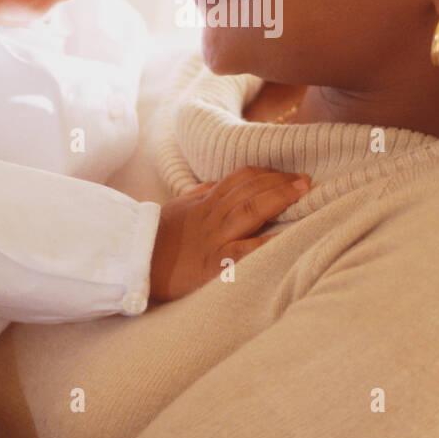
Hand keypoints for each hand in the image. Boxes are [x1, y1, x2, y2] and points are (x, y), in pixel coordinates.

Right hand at [149, 166, 309, 302]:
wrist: (133, 265)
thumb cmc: (154, 240)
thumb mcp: (175, 211)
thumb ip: (196, 197)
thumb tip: (213, 184)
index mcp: (204, 205)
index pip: (238, 180)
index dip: (264, 173)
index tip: (287, 173)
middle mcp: (212, 218)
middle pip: (249, 191)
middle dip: (279, 182)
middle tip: (305, 179)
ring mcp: (214, 239)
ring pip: (249, 210)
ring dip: (278, 198)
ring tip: (302, 192)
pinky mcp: (213, 264)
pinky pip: (244, 251)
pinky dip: (266, 244)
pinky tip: (287, 238)